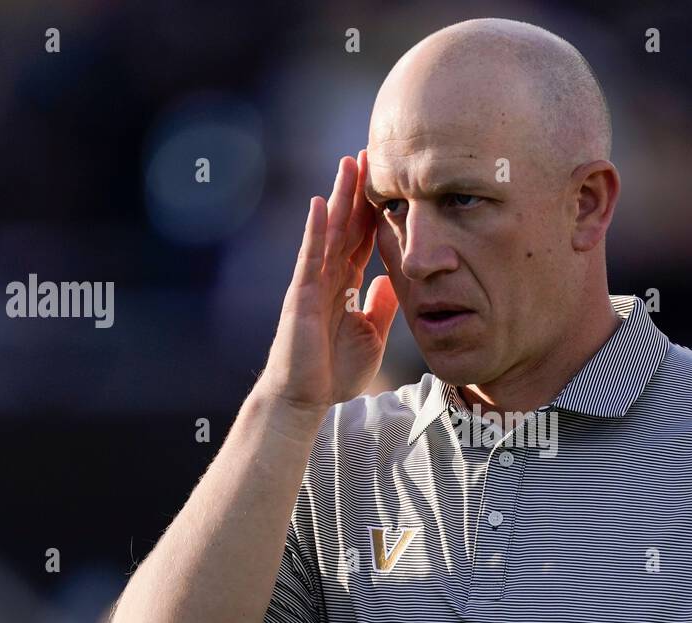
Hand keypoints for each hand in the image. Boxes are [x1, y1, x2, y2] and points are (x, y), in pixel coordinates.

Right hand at [261, 150, 398, 411]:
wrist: (306, 399)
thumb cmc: (334, 372)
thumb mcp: (372, 334)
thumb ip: (381, 305)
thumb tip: (390, 279)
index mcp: (345, 285)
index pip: (362, 238)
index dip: (375, 210)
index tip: (388, 180)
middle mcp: (328, 277)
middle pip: (345, 225)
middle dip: (358, 191)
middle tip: (370, 154)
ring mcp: (312, 283)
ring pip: (327, 231)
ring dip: (338, 197)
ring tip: (348, 164)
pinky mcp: (301, 295)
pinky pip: (309, 257)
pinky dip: (314, 230)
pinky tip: (319, 203)